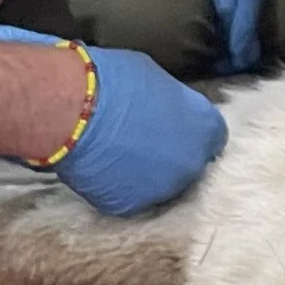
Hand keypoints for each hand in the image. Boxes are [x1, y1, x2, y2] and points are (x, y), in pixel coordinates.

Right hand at [0, 28, 226, 212]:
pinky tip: (100, 168)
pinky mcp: (130, 206)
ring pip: (158, 184)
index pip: (212, 137)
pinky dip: (116, 186)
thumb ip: (171, 100)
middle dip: (170, 154)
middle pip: (187, 164)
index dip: (190, 131)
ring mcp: (162, 189)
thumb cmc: (112, 81)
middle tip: (141, 140)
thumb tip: (166, 107)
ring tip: (117, 154)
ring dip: (145, 173)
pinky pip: (128, 197)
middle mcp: (191, 164)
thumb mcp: (156, 78)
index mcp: (205, 128)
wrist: (72, 111)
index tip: (174, 127)